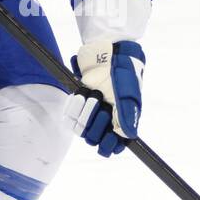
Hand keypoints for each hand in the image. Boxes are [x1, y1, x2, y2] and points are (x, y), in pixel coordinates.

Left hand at [65, 40, 144, 156]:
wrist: (108, 53)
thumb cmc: (124, 74)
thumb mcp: (128, 94)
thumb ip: (128, 116)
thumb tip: (129, 137)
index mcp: (121, 122)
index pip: (113, 146)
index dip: (109, 145)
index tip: (109, 136)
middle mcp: (105, 120)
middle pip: (94, 139)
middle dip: (97, 124)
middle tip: (104, 107)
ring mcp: (91, 112)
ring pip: (81, 128)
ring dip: (86, 112)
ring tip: (95, 95)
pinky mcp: (78, 103)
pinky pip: (70, 115)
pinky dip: (76, 104)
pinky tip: (83, 93)